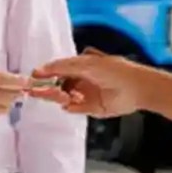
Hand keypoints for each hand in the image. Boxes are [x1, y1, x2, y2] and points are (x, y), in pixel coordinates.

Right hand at [26, 48, 144, 117]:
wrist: (137, 88)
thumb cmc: (115, 71)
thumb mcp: (86, 63)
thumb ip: (62, 66)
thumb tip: (41, 69)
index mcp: (81, 65)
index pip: (58, 70)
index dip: (46, 74)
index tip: (34, 77)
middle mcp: (83, 80)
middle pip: (59, 85)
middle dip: (49, 87)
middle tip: (38, 90)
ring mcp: (87, 94)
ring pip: (65, 97)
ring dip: (59, 96)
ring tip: (61, 95)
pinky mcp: (92, 108)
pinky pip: (75, 109)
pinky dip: (71, 107)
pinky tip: (70, 102)